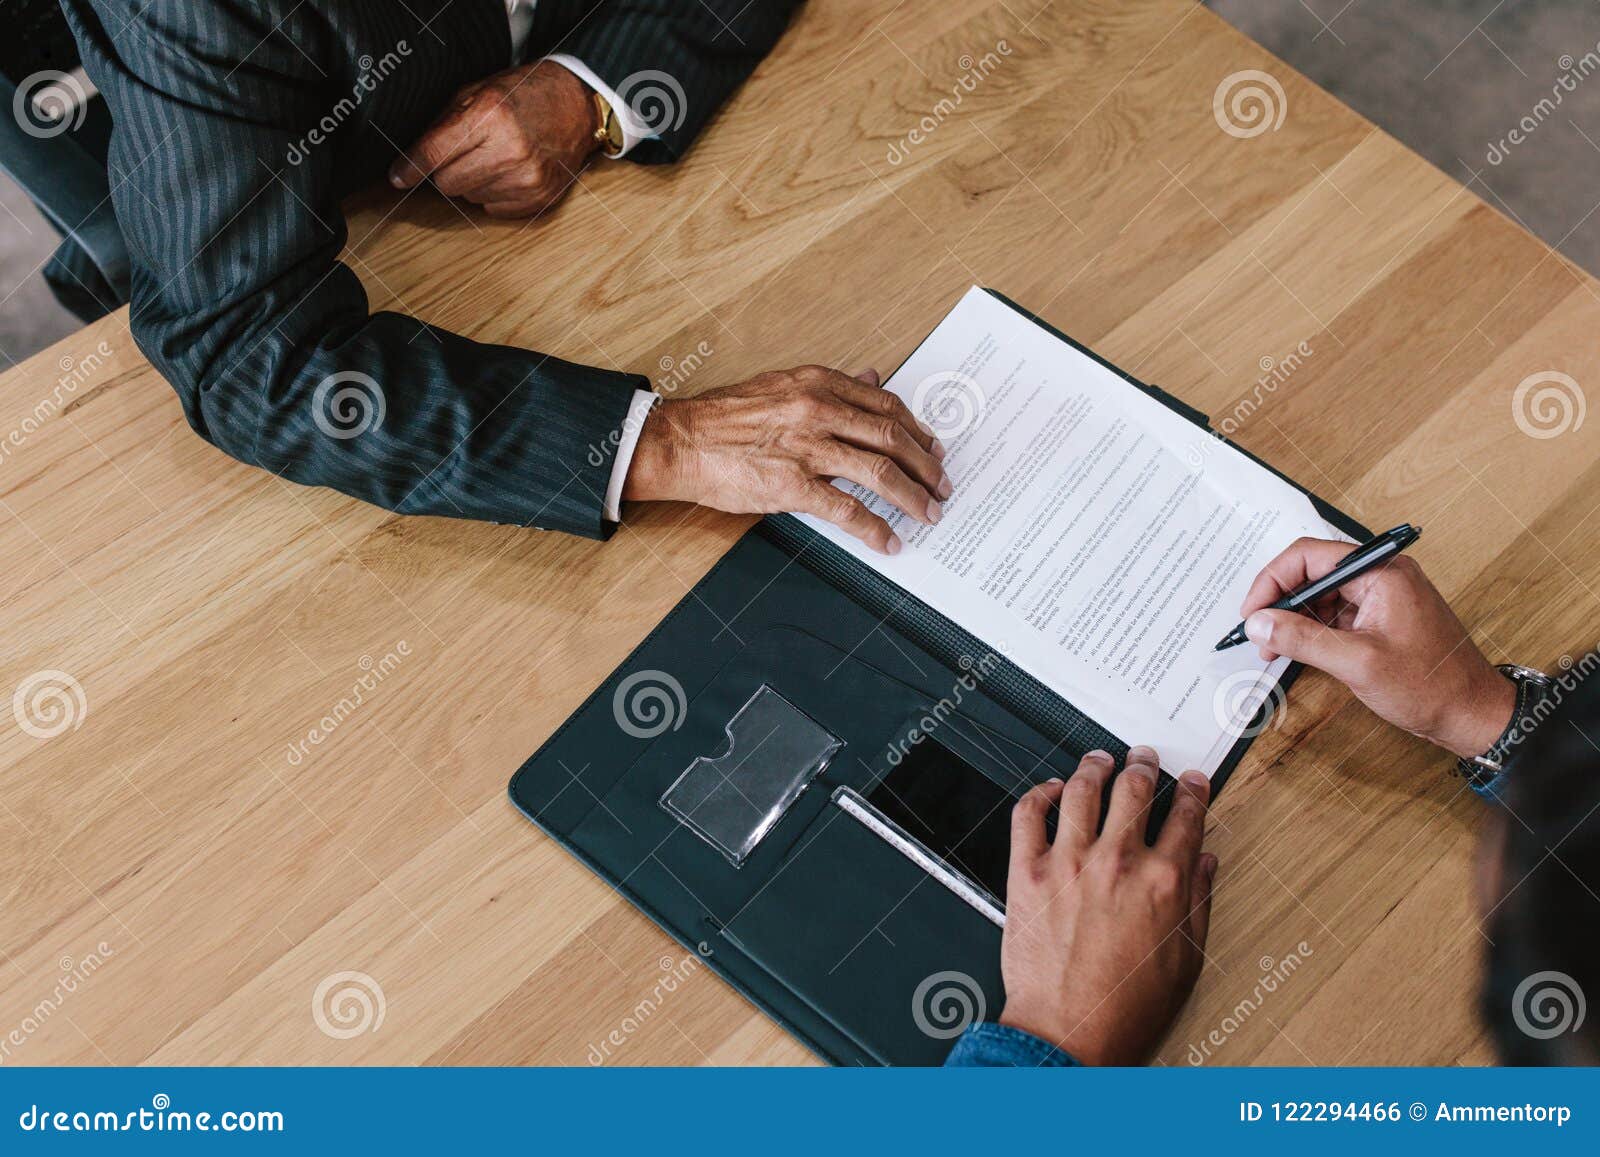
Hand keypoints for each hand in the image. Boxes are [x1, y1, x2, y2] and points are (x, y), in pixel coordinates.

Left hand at [389, 59, 598, 217]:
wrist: (578, 105)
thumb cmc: (526, 93)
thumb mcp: (479, 91)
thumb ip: (444, 122)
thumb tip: (413, 157)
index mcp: (490, 115)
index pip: (435, 153)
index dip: (410, 168)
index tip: (397, 177)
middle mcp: (509, 150)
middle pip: (447, 183)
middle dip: (447, 170)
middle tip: (465, 153)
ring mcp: (527, 178)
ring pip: (470, 198)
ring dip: (474, 182)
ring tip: (495, 158)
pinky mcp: (539, 198)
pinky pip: (494, 209)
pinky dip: (495, 194)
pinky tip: (511, 172)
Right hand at [622, 366, 953, 553]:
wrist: (680, 440)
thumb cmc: (725, 417)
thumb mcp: (783, 384)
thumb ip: (830, 384)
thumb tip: (871, 377)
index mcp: (818, 383)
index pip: (885, 406)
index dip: (917, 431)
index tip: (933, 448)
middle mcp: (819, 410)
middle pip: (892, 438)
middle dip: (926, 466)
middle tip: (943, 485)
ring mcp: (807, 448)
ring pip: (880, 472)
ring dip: (913, 496)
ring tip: (929, 514)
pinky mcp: (791, 485)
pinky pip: (846, 509)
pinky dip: (875, 527)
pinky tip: (890, 540)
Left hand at [999, 748, 1216, 1065]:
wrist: (1069, 1033)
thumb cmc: (1125, 1008)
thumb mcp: (1185, 959)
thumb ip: (1198, 902)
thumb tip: (1205, 863)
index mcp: (1162, 883)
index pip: (1186, 817)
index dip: (1193, 792)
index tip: (1192, 781)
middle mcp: (1117, 863)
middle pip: (1135, 790)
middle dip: (1144, 766)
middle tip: (1144, 758)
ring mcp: (1068, 863)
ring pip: (1083, 790)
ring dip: (1095, 767)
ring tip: (1100, 759)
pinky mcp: (1027, 873)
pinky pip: (1029, 814)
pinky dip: (1040, 793)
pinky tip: (1050, 788)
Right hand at [1239, 537, 1514, 757]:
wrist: (1473, 714)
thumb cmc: (1430, 687)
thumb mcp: (1357, 663)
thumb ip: (1303, 639)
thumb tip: (1258, 624)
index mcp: (1382, 573)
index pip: (1310, 556)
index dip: (1272, 581)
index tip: (1252, 612)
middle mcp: (1382, 576)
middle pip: (1313, 572)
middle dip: (1280, 602)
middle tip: (1257, 633)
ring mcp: (1383, 597)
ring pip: (1321, 594)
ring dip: (1293, 618)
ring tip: (1272, 648)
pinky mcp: (1381, 618)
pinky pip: (1336, 613)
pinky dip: (1312, 630)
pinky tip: (1296, 650)